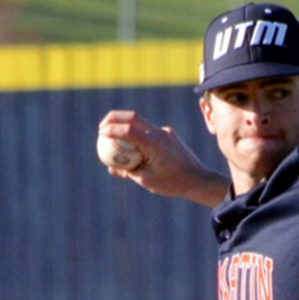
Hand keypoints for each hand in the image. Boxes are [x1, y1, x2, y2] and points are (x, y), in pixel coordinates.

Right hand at [97, 111, 227, 206]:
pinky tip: (134, 149)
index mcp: (153, 143)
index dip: (111, 129)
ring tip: (114, 139)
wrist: (197, 180)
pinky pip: (149, 132)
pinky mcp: (169, 135)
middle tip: (102, 127)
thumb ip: (127, 171)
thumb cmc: (172, 183)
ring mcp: (165, 132)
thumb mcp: (145, 180)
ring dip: (126, 126)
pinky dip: (138, 136)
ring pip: (141, 123)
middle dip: (114, 118)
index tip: (100, 133)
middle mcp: (159, 133)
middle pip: (132, 117)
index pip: (127, 129)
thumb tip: (111, 168)